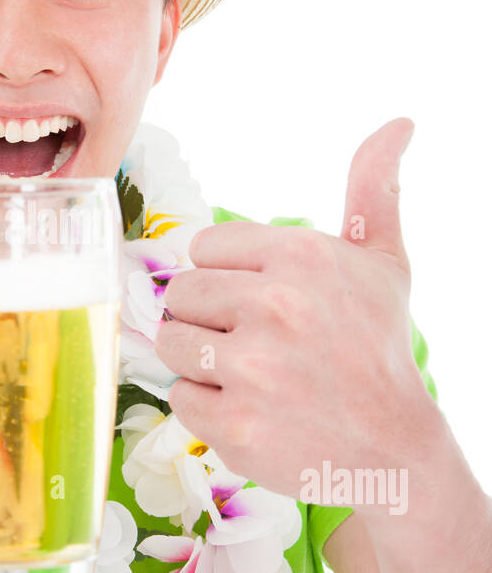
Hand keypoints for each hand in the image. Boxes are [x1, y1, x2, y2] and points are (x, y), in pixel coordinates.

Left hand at [154, 119, 438, 504]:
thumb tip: (399, 123)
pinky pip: (178, 396)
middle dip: (209, 319)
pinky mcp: (234, 423)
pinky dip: (206, 407)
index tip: (261, 304)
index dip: (226, 278)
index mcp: (301, 255)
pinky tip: (252, 409)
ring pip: (171, 343)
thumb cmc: (379, 349)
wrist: (395, 450)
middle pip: (180, 294)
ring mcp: (252, 367)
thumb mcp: (384, 263)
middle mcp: (274, 305)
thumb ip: (373, 189)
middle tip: (258, 345)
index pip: (204, 248)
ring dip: (202, 362)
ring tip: (252, 375)